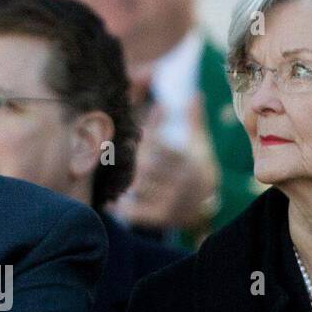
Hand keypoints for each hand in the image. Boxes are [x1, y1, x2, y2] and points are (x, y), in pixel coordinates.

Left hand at [109, 101, 219, 231]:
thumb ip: (194, 119)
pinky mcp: (163, 218)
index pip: (162, 146)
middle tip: (106, 153)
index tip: (126, 134)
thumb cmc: (199, 169)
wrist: (210, 208)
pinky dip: (122, 209)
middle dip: (129, 160)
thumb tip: (195, 93)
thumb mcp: (200, 144)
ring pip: (140, 188)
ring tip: (101, 172)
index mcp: (190, 160)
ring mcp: (173, 201)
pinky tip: (108, 203)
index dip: (143, 139)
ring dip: (121, 181)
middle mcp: (183, 181)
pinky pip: (138, 213)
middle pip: (147, 167)